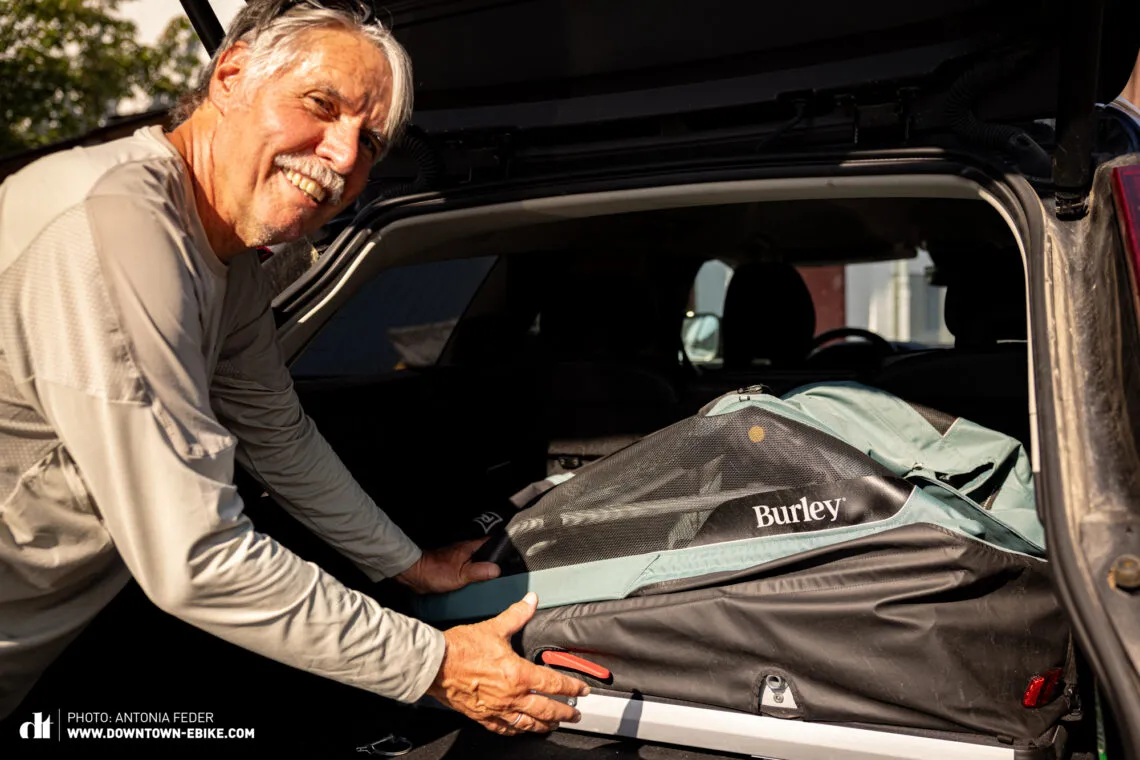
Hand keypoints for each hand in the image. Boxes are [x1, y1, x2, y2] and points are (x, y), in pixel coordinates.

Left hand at [395, 538, 500, 593]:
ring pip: (477, 563)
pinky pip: (469, 571)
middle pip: (486, 554)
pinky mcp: (453, 568)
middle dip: (495, 562)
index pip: (491, 542)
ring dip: (484, 571)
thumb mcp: (460, 574)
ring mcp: (459, 559)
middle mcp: (466, 551)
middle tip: (507, 573)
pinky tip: (477, 586)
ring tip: (495, 582)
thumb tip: (497, 570)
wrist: (414, 575)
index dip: (503, 547)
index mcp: (470, 547)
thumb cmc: (434, 571)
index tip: (514, 555)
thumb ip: (479, 571)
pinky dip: (474, 577)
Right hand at [426, 592, 589, 734]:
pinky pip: (505, 728)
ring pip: (528, 723)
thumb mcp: (494, 627)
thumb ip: (517, 614)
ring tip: (554, 725)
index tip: (582, 689)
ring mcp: (497, 709)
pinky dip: (517, 730)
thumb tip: (531, 601)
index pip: (554, 683)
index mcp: (518, 674)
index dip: (572, 687)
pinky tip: (521, 729)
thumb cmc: (461, 648)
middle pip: (546, 710)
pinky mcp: (482, 716)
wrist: (435, 665)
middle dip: (565, 713)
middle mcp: (511, 696)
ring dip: (545, 725)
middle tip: (575, 714)